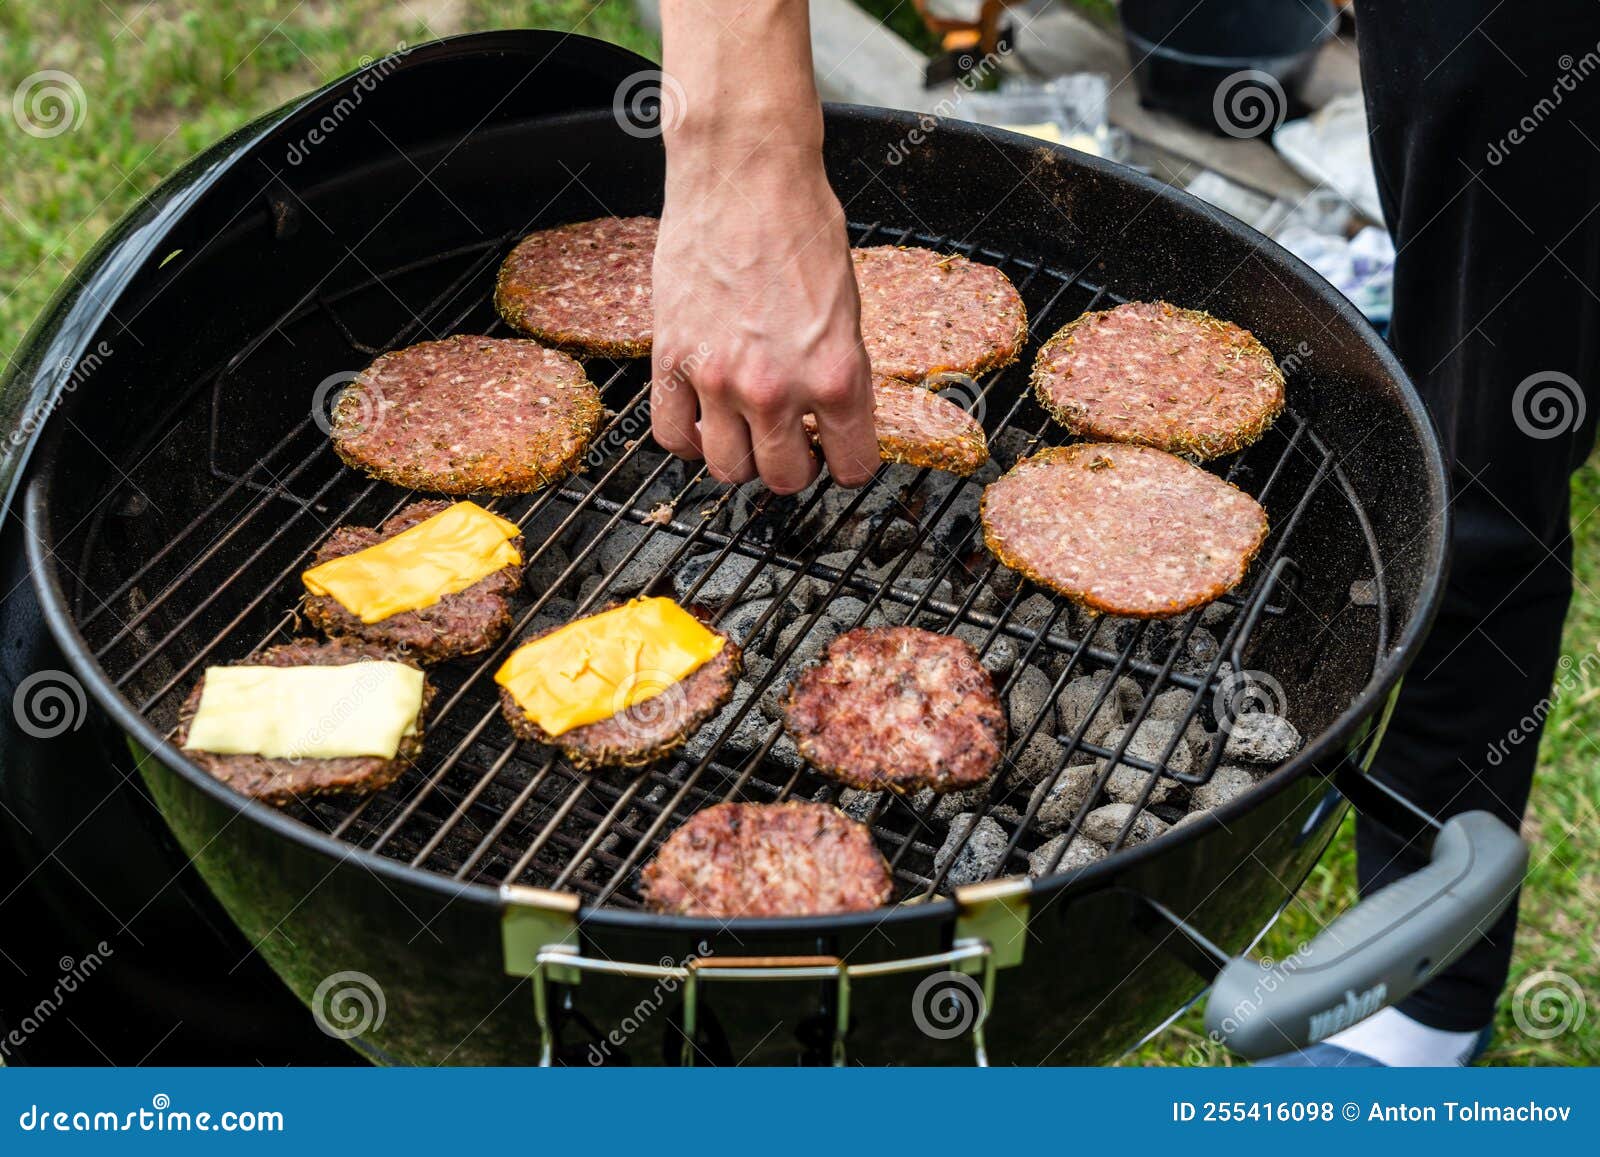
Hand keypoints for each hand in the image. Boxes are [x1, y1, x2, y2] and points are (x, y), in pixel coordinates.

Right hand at [650, 152, 876, 493]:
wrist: (743, 173)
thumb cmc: (800, 223)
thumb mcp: (846, 306)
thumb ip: (835, 371)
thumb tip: (827, 414)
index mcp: (836, 374)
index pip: (852, 465)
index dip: (847, 462)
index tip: (837, 452)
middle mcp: (777, 389)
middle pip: (783, 478)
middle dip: (792, 466)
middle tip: (791, 441)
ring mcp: (718, 379)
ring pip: (727, 469)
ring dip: (740, 457)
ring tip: (745, 429)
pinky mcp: (671, 360)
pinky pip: (671, 435)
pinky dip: (688, 438)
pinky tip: (702, 418)